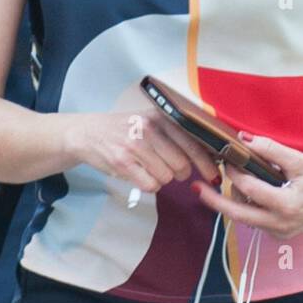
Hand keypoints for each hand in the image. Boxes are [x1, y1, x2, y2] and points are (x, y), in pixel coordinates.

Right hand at [65, 111, 219, 193]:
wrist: (88, 133)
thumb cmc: (125, 129)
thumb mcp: (150, 121)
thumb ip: (176, 133)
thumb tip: (209, 153)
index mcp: (160, 117)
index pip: (193, 143)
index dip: (207, 163)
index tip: (214, 176)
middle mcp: (149, 129)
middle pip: (182, 165)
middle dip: (181, 173)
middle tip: (172, 170)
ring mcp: (135, 146)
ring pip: (166, 177)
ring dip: (162, 178)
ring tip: (150, 167)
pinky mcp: (122, 162)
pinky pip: (150, 185)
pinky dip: (149, 185)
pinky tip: (140, 174)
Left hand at [189, 133, 302, 239]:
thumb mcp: (299, 160)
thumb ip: (271, 150)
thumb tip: (245, 139)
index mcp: (287, 206)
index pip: (251, 189)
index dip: (236, 173)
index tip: (226, 160)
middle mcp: (281, 224)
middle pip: (239, 214)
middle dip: (215, 201)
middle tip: (196, 188)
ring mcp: (279, 232)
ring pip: (245, 217)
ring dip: (232, 200)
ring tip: (230, 178)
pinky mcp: (278, 234)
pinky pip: (254, 220)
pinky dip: (246, 206)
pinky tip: (245, 190)